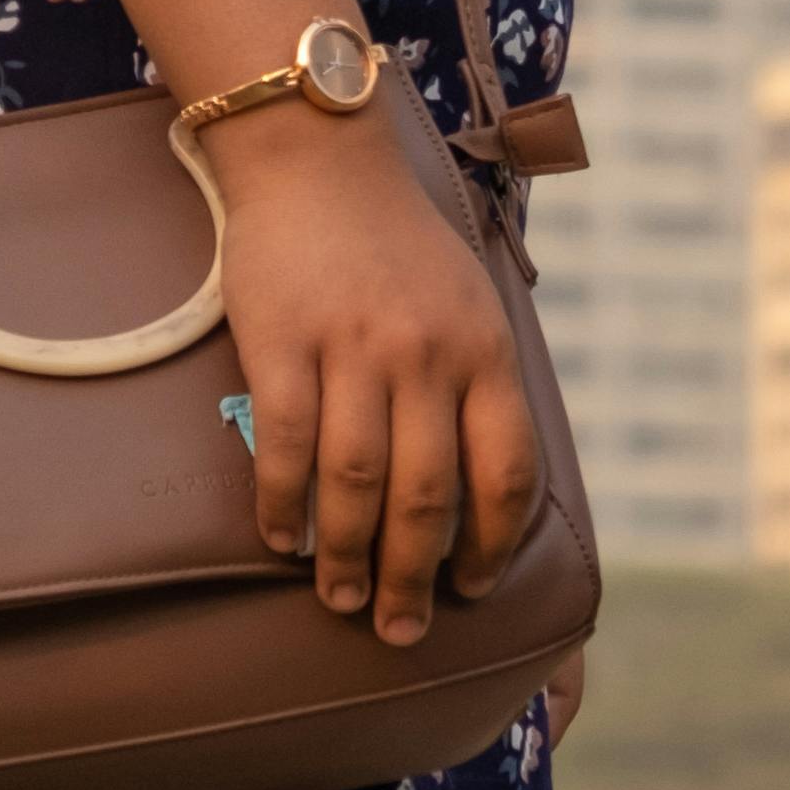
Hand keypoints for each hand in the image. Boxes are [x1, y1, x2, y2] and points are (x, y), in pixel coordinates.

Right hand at [212, 115, 542, 646]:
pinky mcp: (284, 343)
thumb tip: (478, 489)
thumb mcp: (468, 302)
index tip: (472, 588)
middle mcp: (427, 356)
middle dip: (416, 578)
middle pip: (428, 497)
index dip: (492, 545)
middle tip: (401, 629)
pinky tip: (282, 539)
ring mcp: (354, 350)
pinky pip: (285, 446)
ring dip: (348, 557)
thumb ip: (477, 383)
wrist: (317, 161)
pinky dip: (284, 504)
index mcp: (485, 350)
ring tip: (342, 600)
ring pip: (357, 483)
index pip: (507, 472)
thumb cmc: (395, 244)